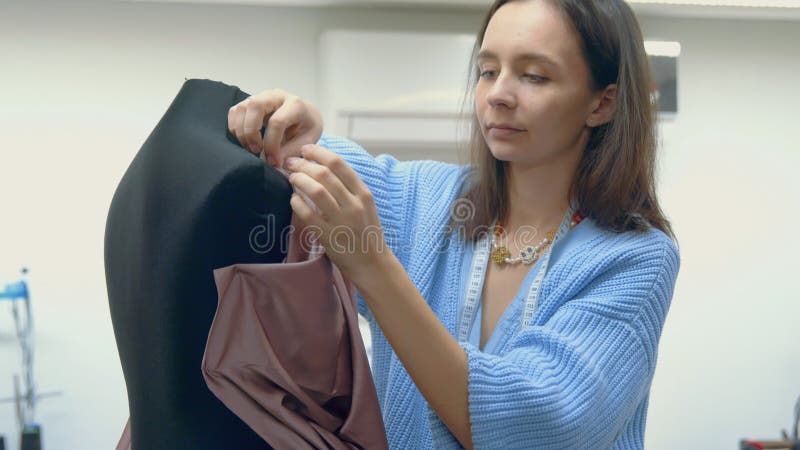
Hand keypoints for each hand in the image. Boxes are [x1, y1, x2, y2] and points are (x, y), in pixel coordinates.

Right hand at [227, 89, 322, 168]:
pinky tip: (246, 141)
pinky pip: (235, 111)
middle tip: (256, 151)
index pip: (277, 121)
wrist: (305, 115)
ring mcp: (261, 96)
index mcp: (295, 105)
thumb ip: (291, 151)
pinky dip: (235, 128)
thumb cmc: (307, 127)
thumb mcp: (308, 140)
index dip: (272, 144)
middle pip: (255, 106)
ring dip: (241, 131)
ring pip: (241, 108)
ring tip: (252, 148)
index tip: (274, 162)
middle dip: (251, 132)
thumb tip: (273, 162)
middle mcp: (276, 96)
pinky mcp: (250, 102)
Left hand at [285, 143, 389, 286]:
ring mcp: (342, 221)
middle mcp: (354, 205)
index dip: (318, 153)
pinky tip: (293, 199)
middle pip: (324, 174)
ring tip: (291, 177)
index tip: (306, 149)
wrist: (373, 265)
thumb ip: (349, 188)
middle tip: (291, 162)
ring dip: (299, 180)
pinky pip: (307, 214)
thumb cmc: (366, 233)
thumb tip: (324, 167)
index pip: (338, 164)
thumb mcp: (366, 206)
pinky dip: (296, 203)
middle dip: (303, 164)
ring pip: (316, 191)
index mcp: (363, 193)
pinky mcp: (329, 237)